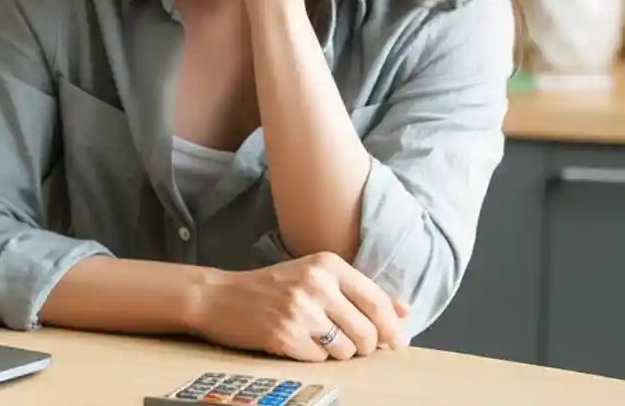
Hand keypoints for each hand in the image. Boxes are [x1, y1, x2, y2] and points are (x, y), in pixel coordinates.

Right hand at [190, 252, 410, 361]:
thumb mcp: (316, 277)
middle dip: (364, 345)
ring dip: (338, 352)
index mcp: (327, 264)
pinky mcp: (285, 335)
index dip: (392, 327)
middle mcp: (316, 284)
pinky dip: (314, 356)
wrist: (220, 297)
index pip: (376, 302)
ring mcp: (300, 311)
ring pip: (347, 350)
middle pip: (367, 332)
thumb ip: (360, 292)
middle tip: (349, 342)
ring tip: (316, 337)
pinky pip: (321, 359)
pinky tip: (297, 341)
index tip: (398, 341)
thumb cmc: (272, 287)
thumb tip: (404, 312)